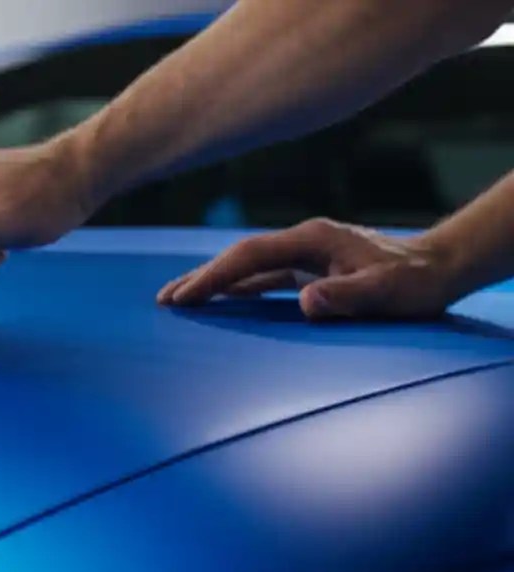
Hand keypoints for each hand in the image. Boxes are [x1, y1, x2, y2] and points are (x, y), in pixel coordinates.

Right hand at [156, 218, 459, 319]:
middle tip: (163, 300)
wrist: (440, 269)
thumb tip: (304, 300)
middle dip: (200, 277)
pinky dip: (237, 286)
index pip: (248, 256)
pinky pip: (263, 276)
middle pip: (239, 256)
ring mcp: (306, 254)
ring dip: (214, 281)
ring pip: (247, 266)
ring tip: (180, 299)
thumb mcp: (386, 293)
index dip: (212, 276)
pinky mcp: (311, 268)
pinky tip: (221, 298)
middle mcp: (303, 241)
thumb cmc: (415, 284)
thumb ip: (346, 295)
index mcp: (312, 240)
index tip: (183, 298)